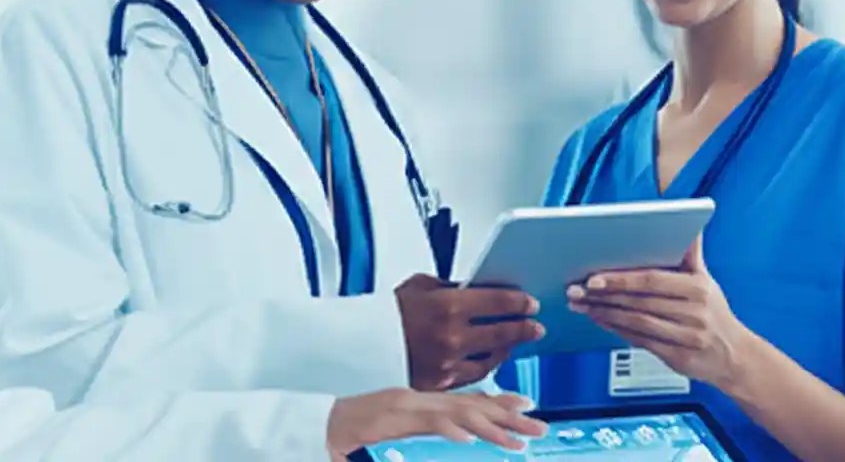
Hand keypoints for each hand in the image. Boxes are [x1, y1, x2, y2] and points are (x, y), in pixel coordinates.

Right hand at [325, 389, 548, 458]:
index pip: (463, 400)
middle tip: (540, 427)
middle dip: (507, 417)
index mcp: (415, 402)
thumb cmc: (340, 432)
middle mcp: (413, 399)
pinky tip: (466, 436)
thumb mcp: (383, 434)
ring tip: (515, 440)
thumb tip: (429, 445)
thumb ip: (407, 434)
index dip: (497, 403)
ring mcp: (399, 406)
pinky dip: (445, 427)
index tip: (525, 406)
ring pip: (454, 413)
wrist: (305, 422)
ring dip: (488, 426)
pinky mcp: (384, 418)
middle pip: (468, 405)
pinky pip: (422, 422)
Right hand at [396, 274, 544, 390]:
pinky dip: (487, 365)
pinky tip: (492, 357)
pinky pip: (474, 375)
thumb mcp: (423, 285)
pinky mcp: (441, 382)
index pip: (499, 303)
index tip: (530, 303)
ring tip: (514, 341)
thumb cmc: (391, 311)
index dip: (520, 303)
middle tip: (535, 325)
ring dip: (507, 349)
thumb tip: (484, 288)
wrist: (363, 341)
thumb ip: (456, 287)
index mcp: (449, 306)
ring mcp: (448, 363)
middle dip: (523, 328)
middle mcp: (452, 336)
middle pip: (502, 333)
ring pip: (492, 358)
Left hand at [566, 236, 754, 391]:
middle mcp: (694, 312)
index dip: (621, 278)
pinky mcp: (678, 358)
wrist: (736, 356)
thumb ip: (691, 254)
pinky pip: (641, 341)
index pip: (653, 280)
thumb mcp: (707, 281)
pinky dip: (617, 330)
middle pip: (640, 302)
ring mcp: (686, 337)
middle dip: (604, 295)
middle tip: (576, 290)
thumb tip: (689, 225)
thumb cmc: (714, 313)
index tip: (594, 276)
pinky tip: (599, 320)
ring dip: (605, 313)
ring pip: (637, 323)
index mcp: (698, 288)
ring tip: (581, 305)